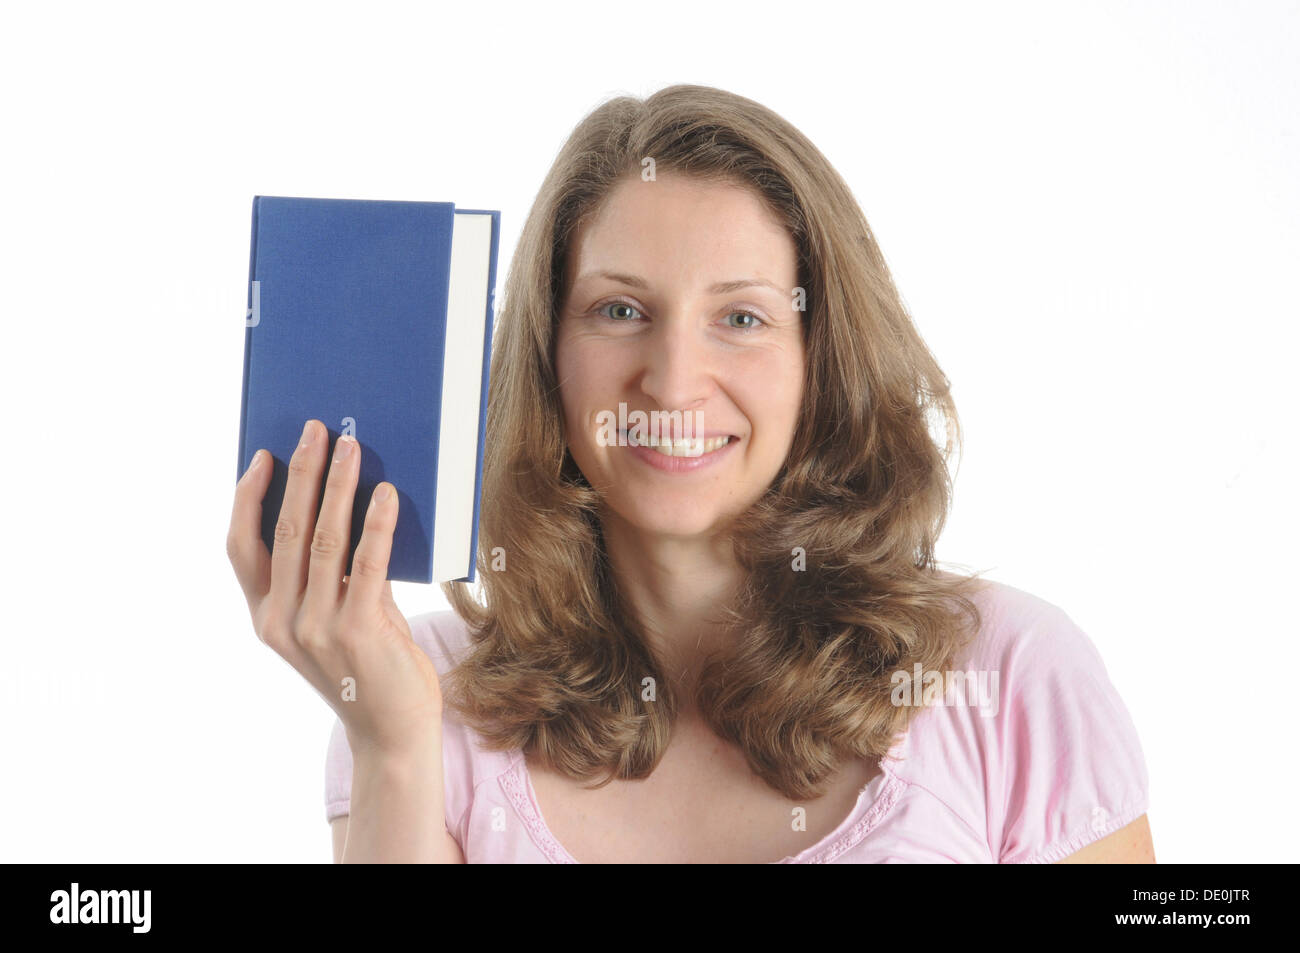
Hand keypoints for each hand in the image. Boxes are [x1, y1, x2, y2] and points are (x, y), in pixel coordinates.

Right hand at [227, 419, 442, 757]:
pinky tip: (386, 494)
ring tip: (352, 448)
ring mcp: (315, 629)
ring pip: (321, 540)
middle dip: (300, 474)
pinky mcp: (356, 631)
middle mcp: (280, 622)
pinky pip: (366, 564)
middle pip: (284, 531)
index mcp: (265, 617)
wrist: (394, 732)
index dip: (248, 498)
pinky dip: (376, 524)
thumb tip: (348, 501)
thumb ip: (335, 573)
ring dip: (337, 487)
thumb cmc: (371, 666)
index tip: (264, 455)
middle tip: (315, 431)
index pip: (241, 548)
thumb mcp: (337, 618)